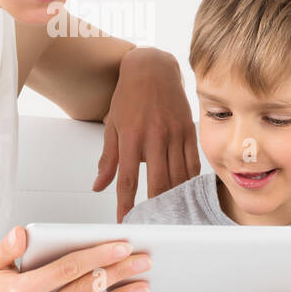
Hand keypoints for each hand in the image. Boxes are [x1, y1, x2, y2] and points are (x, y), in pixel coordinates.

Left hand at [92, 47, 199, 221]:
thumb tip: (98, 185)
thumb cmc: (129, 96)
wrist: (153, 68)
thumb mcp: (112, 125)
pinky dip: (189, 180)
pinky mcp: (188, 130)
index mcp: (131, 137)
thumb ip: (107, 158)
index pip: (127, 179)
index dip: (125, 204)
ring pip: (177, 176)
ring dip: (173, 198)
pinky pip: (192, 162)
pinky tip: (185, 192)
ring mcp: (174, 133)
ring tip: (169, 214)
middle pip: (157, 182)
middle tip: (152, 223)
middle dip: (154, 207)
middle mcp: (154, 136)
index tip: (125, 220)